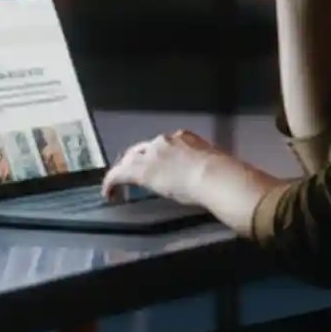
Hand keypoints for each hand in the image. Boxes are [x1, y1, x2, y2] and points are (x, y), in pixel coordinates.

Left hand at [102, 130, 224, 205]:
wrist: (213, 175)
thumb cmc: (222, 173)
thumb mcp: (212, 163)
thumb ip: (202, 165)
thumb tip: (205, 174)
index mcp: (183, 137)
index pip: (163, 144)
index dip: (157, 155)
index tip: (159, 166)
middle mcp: (164, 141)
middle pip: (143, 149)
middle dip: (136, 160)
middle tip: (132, 173)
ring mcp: (151, 154)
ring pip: (130, 160)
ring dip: (124, 171)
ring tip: (118, 185)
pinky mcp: (139, 171)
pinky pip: (118, 174)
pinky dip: (111, 183)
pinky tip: (108, 193)